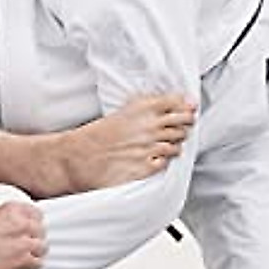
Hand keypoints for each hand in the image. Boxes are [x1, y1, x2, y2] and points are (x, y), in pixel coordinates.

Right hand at [0, 202, 45, 268]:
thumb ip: (7, 214)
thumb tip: (15, 218)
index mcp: (13, 210)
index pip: (37, 213)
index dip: (34, 222)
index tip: (32, 227)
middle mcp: (22, 225)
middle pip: (41, 230)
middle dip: (35, 236)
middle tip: (27, 241)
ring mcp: (24, 244)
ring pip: (42, 247)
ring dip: (35, 250)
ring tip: (27, 252)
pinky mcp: (23, 261)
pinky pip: (38, 263)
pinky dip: (32, 264)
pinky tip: (25, 263)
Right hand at [65, 93, 196, 191]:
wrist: (82, 157)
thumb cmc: (101, 134)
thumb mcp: (126, 111)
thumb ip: (153, 105)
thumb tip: (184, 102)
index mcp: (144, 108)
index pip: (179, 104)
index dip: (186, 108)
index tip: (187, 110)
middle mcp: (150, 126)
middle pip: (184, 124)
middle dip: (183, 126)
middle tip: (173, 128)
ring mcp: (150, 147)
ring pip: (178, 145)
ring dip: (172, 145)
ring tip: (157, 145)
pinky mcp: (147, 167)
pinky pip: (166, 162)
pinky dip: (162, 160)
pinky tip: (150, 157)